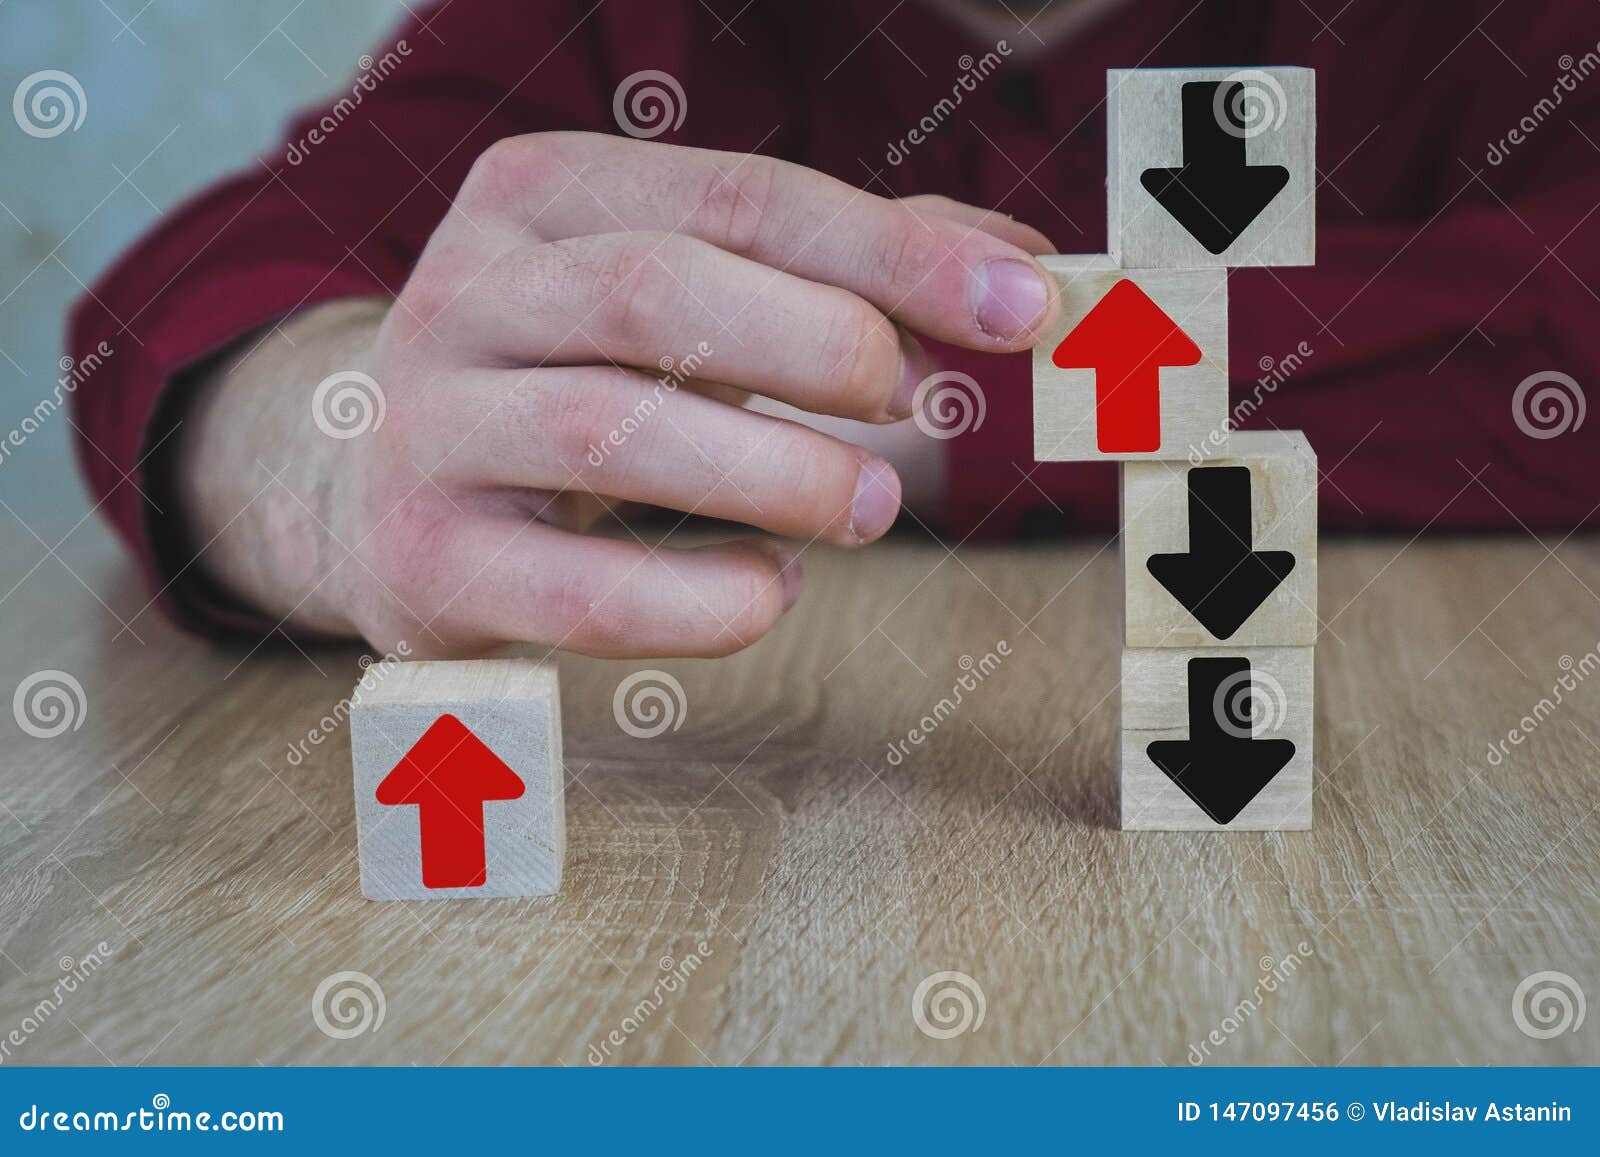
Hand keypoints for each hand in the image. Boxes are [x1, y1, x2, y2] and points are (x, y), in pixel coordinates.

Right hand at [177, 133, 1057, 657]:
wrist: (372, 486)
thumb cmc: (576, 375)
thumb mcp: (682, 291)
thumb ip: (842, 269)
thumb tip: (1021, 268)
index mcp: (543, 194)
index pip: (738, 197)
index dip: (894, 250)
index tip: (1026, 304)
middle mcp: (467, 291)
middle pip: (655, 292)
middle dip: (819, 343)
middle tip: (923, 404)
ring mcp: (429, 427)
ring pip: (609, 433)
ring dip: (773, 473)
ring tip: (874, 509)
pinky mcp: (425, 561)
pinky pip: (572, 589)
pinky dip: (696, 600)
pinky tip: (772, 591)